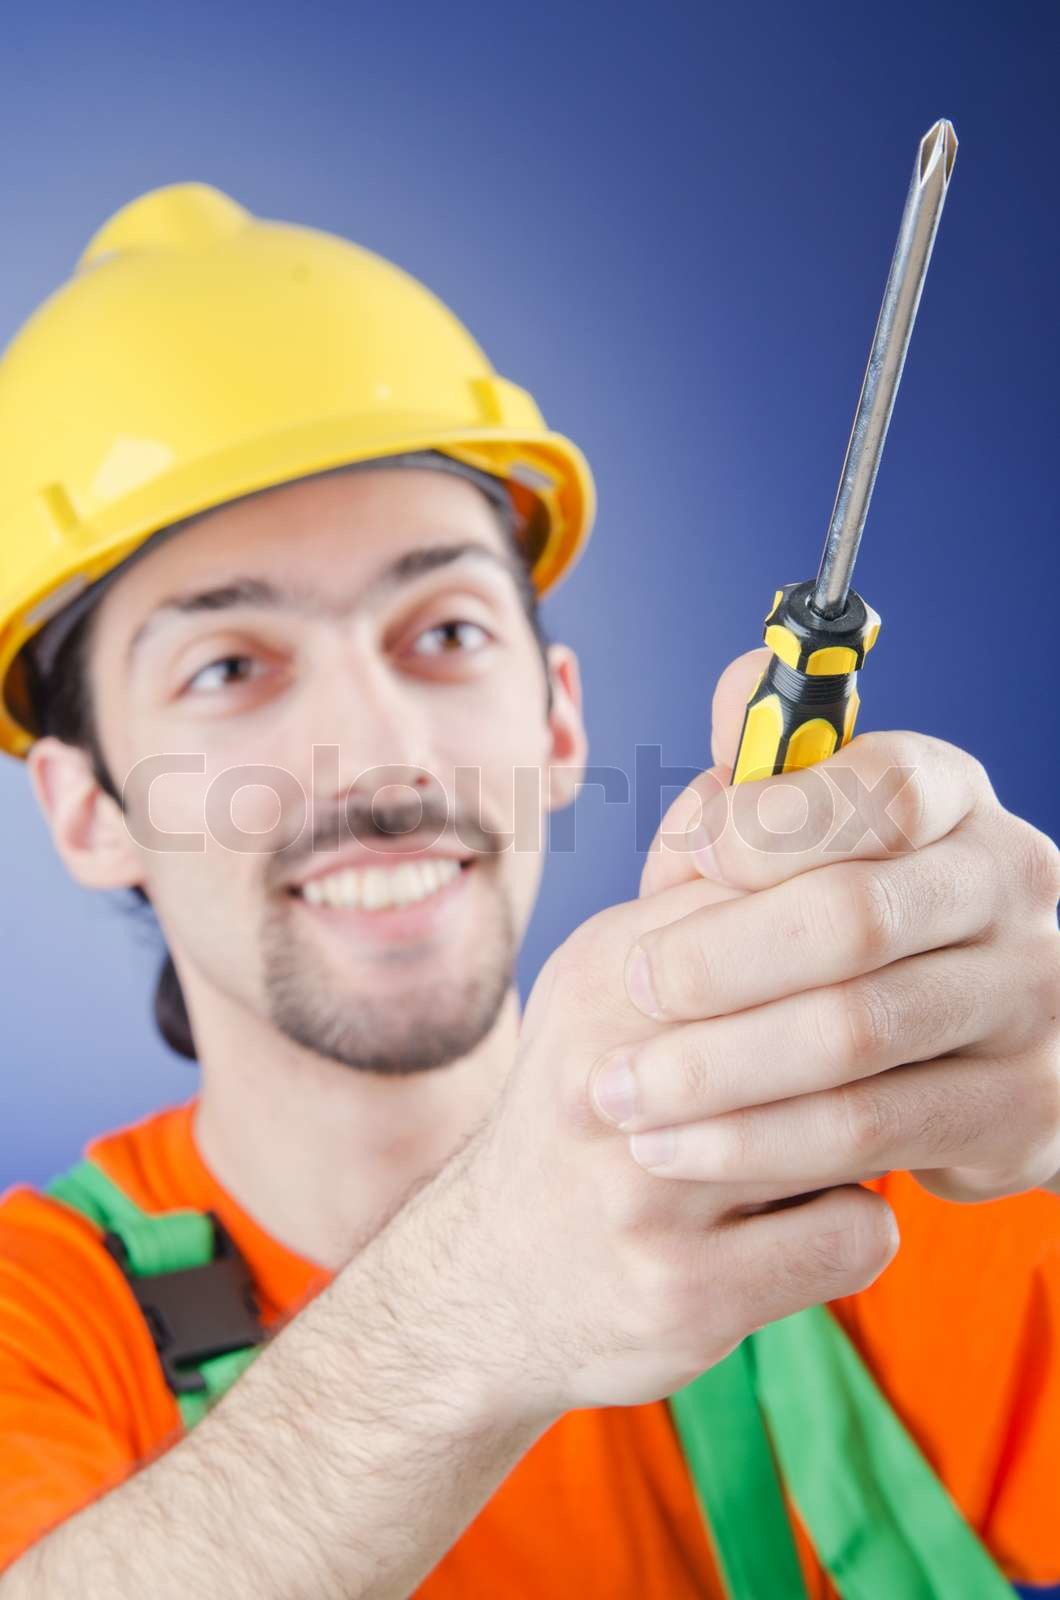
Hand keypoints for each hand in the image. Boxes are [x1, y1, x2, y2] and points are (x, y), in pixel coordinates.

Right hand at [458, 795, 900, 1420]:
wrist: (490, 1277)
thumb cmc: (582, 1105)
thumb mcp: (609, 977)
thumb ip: (693, 884)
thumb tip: (760, 769)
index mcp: (611, 976)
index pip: (778, 904)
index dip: (868, 911)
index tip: (905, 938)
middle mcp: (618, 1075)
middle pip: (836, 1014)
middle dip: (889, 1028)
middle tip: (910, 1037)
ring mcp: (649, 1192)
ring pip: (859, 1126)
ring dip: (872, 1126)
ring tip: (836, 1127)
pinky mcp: (688, 1293)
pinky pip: (857, 1233)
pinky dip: (851, 1222)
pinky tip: (797, 1217)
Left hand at [596, 650, 1059, 1206]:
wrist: (960, 1056)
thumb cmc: (849, 923)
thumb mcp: (807, 843)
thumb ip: (763, 778)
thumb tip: (738, 683)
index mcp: (958, 806)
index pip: (887, 787)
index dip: (778, 818)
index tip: (694, 854)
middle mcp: (1014, 891)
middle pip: (854, 917)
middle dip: (718, 961)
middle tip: (630, 987)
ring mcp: (1031, 1005)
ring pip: (854, 1034)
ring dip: (716, 1068)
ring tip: (620, 1092)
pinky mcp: (1021, 1115)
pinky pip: (869, 1132)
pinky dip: (755, 1142)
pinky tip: (673, 1145)